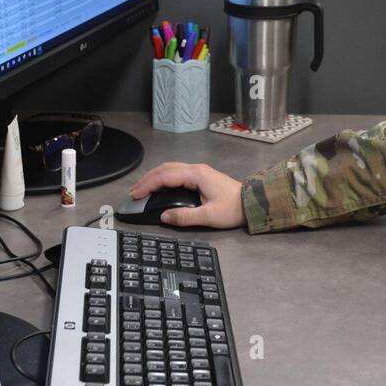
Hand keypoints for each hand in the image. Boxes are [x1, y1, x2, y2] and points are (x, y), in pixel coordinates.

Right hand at [127, 161, 245, 228]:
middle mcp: (196, 169)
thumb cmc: (232, 209)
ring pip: (171, 168)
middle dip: (147, 179)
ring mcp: (199, 171)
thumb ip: (184, 217)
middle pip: (165, 168)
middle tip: (134, 192)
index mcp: (196, 175)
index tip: (135, 195)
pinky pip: (177, 172)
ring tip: (143, 189)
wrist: (252, 203)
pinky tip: (159, 186)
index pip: (165, 176)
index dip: (148, 185)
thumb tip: (164, 216)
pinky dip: (164, 178)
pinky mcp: (202, 176)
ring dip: (155, 177)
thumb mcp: (208, 216)